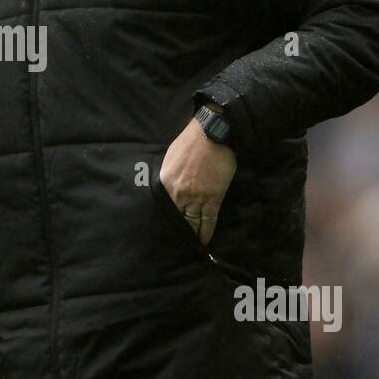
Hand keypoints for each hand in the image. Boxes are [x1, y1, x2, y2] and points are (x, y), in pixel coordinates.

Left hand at [159, 117, 236, 244]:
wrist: (212, 134)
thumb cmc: (190, 143)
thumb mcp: (170, 159)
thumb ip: (168, 177)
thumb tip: (168, 189)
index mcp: (166, 183)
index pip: (164, 208)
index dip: (166, 220)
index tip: (165, 230)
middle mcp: (179, 193)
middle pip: (178, 217)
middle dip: (178, 230)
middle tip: (177, 243)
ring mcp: (197, 197)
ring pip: (193, 221)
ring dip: (193, 234)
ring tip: (191, 244)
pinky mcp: (213, 198)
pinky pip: (209, 219)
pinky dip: (206, 231)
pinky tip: (204, 240)